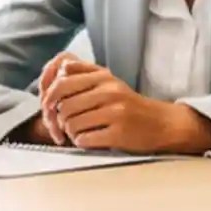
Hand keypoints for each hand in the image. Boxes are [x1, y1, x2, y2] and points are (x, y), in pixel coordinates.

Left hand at [41, 61, 210, 153]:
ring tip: (79, 132)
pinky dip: (81, 142)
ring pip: (72, 124)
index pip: (61, 84)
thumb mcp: (109, 80)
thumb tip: (59, 68)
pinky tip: (89, 139)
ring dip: (70, 132)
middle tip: (64, 125)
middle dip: (59, 119)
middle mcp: (109, 92)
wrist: (161, 123)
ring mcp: (115, 113)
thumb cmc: (128, 103)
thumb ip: (84, 72)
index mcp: (103, 77)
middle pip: (64, 107)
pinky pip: (84, 139)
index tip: (49, 108)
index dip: (49, 98)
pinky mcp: (119, 134)